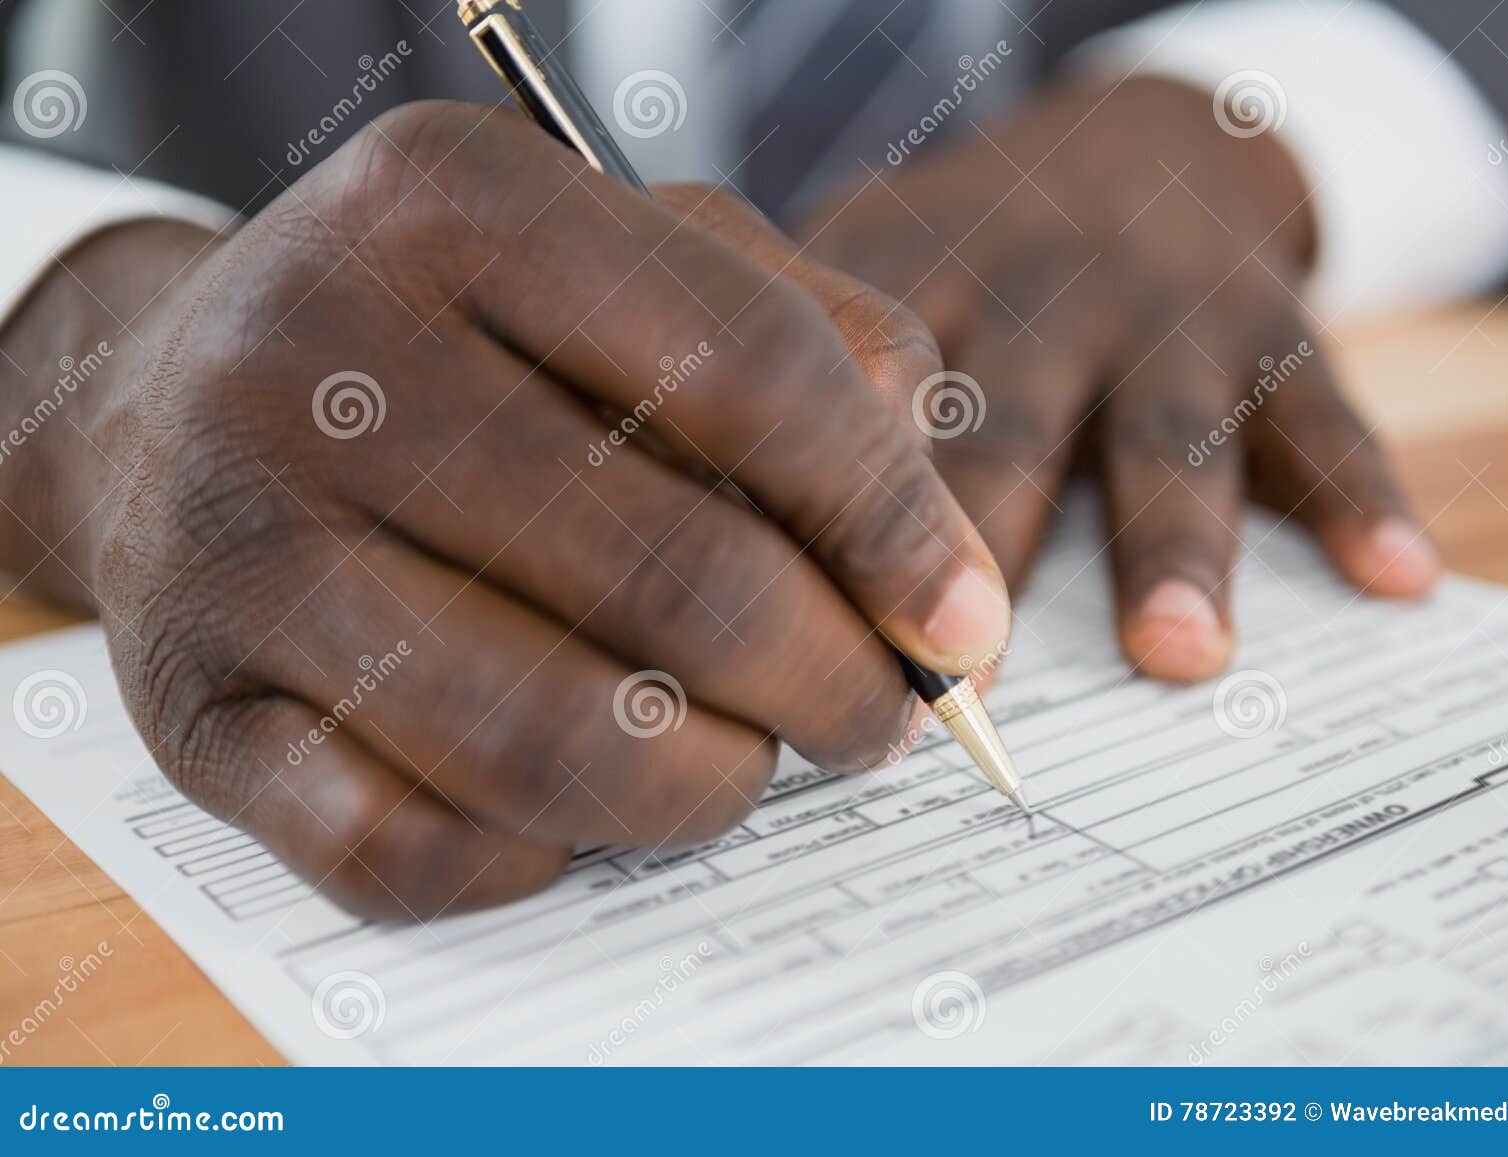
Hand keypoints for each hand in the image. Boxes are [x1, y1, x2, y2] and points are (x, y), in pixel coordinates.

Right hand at [0, 102, 1010, 918]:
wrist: (165, 400)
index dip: (892, 517)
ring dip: (703, 784)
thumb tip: (938, 545)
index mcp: (452, 204)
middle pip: (670, 572)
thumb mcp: (631, 262)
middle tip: (874, 718)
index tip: (963, 622)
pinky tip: (582, 807)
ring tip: (742, 763)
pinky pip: (412, 850)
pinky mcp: (192, 713)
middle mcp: (316, 358)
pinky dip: (542, 856)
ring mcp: (236, 545)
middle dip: (827, 681)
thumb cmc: (458, 337)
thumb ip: (818, 345)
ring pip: (549, 739)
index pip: (749, 368)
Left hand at [799, 76, 1439, 681]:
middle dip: (982, 547)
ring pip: (1167, 434)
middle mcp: (1038, 296)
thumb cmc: (973, 255)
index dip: (834, 514)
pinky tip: (1393, 578)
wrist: (1137, 144)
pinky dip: (1360, 495)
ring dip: (1173, 545)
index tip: (809, 630)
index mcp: (919, 284)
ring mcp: (1165, 314)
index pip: (864, 406)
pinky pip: (1327, 414)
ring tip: (1175, 654)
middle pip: (1003, 431)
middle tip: (967, 674)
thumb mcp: (870, 261)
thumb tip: (699, 535)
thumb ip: (797, 370)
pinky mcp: (1276, 330)